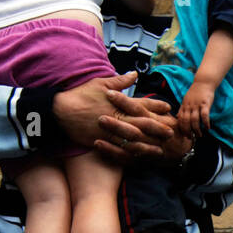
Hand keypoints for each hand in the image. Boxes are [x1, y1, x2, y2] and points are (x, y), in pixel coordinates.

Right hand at [52, 75, 173, 157]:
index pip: (141, 103)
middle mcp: (117, 117)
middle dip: (158, 128)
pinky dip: (131, 154)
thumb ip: (120, 81)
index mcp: (118, 102)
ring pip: (133, 140)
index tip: (168, 108)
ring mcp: (110, 131)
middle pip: (142, 123)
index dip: (155, 106)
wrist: (60, 110)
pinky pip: (119, 150)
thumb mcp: (101, 83)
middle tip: (172, 132)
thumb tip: (135, 74)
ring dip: (148, 145)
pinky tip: (140, 158)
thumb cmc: (80, 94)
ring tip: (161, 150)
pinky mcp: (102, 141)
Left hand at [178, 80, 215, 139]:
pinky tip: (208, 128)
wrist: (203, 82)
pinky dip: (206, 123)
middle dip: (188, 131)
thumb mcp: (186, 100)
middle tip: (191, 138)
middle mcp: (189, 106)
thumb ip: (182, 109)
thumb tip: (177, 118)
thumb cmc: (195, 92)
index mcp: (184, 106)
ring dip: (197, 129)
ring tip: (199, 135)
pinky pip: (204, 115)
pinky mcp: (205, 103)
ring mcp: (197, 105)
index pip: (180, 119)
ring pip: (194, 120)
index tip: (184, 135)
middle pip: (186, 121)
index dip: (182, 128)